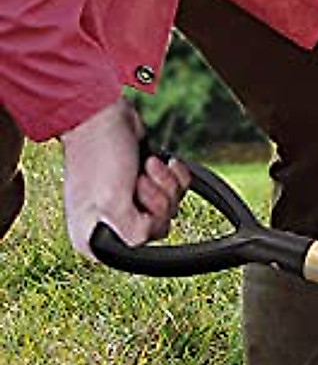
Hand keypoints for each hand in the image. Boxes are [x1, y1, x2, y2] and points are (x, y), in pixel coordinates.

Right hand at [59, 98, 191, 258]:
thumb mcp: (113, 203)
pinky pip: (177, 189)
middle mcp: (112, 222)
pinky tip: (158, 160)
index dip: (146, 224)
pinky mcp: (146, 183)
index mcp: (94, 236)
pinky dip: (174, 174)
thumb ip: (134, 232)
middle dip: (159, 199)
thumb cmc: (99, 156)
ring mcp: (129, 202)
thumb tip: (147, 237)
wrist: (103, 116)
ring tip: (146, 165)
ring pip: (171, 206)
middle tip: (140, 180)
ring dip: (166, 183)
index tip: (137, 204)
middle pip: (159, 226)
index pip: (138, 248)